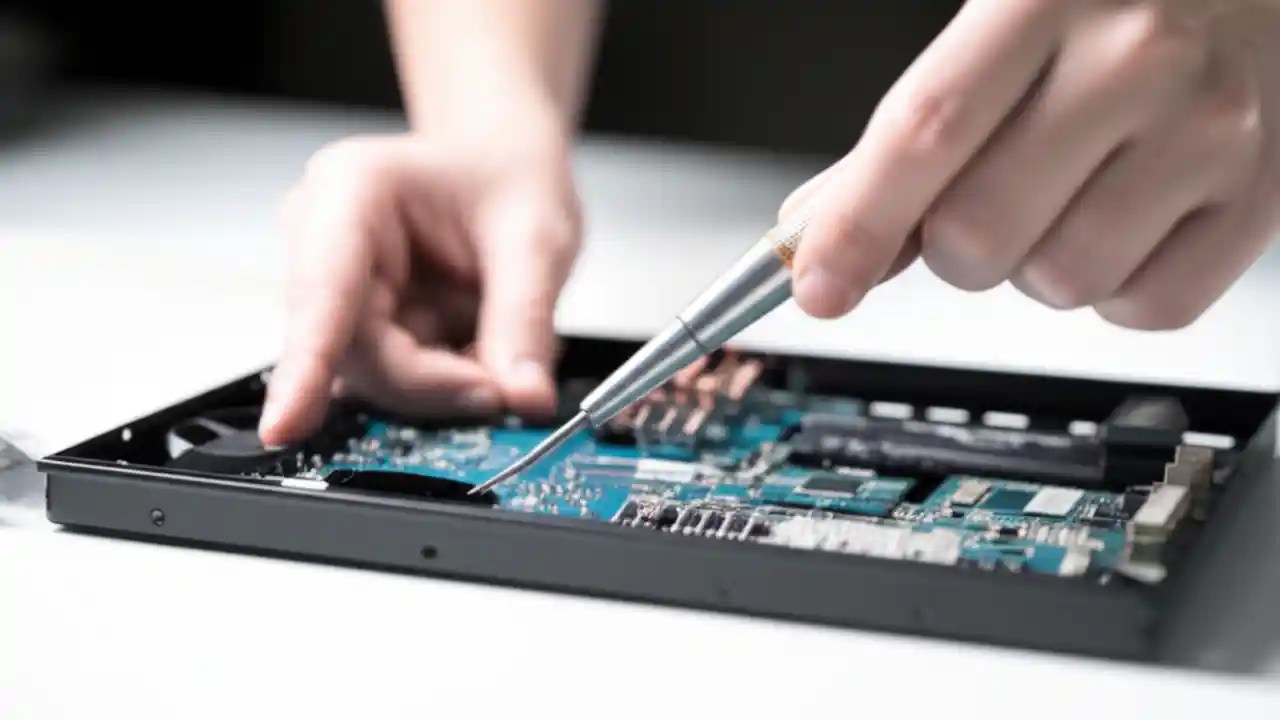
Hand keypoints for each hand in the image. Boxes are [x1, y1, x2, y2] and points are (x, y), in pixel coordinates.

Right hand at [258, 133, 580, 444]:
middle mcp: (322, 239)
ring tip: (506, 358)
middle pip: (349, 350)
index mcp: (350, 190)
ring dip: (443, 386)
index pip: (322, 292)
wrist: (504, 164)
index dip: (306, 366)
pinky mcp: (355, 326)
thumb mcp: (536, 238)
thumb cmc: (506, 174)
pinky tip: (482, 355)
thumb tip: (522, 398)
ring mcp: (334, 288)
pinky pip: (392, 379)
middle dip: (431, 382)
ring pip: (371, 375)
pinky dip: (444, 382)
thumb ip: (525, 321)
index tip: (283, 429)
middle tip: (505, 391)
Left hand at [786, 0, 1279, 328]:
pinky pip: (1145, 309)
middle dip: (950, 246)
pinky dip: (1116, 289)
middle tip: (984, 200)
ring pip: (1057, 283)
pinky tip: (1129, 220)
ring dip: (1035, 267)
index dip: (858, 225)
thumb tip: (816, 230)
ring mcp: (1210, 130)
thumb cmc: (1122, 1)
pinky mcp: (1264, 199)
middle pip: (977, 234)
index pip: (926, 132)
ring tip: (1072, 194)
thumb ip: (915, 127)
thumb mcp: (1007, 23)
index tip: (819, 286)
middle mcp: (1135, 56)